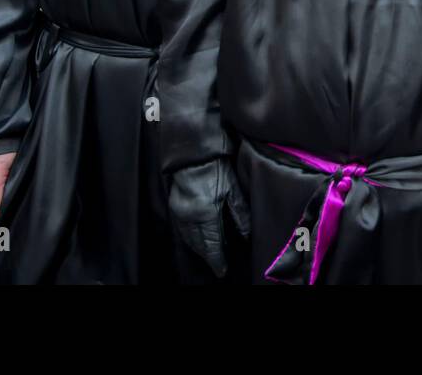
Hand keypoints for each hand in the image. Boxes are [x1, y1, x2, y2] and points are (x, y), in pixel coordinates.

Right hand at [168, 158, 245, 277]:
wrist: (194, 152)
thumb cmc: (216, 167)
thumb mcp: (233, 190)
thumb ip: (240, 215)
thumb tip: (247, 235)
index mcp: (205, 214)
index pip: (212, 245)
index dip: (217, 260)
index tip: (222, 270)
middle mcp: (189, 216)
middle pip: (198, 245)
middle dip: (208, 256)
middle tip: (218, 265)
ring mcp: (179, 211)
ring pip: (188, 239)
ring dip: (198, 249)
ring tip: (209, 255)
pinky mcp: (174, 205)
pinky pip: (181, 229)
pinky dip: (189, 238)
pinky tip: (196, 239)